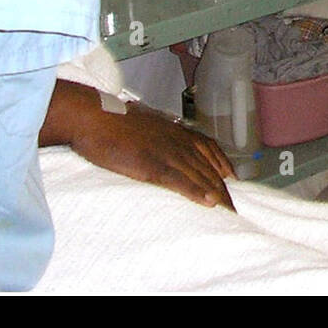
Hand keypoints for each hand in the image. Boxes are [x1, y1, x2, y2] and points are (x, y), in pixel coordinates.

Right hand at [42, 80, 235, 209]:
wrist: (93, 117)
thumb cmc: (110, 119)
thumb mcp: (141, 123)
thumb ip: (155, 133)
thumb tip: (157, 142)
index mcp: (172, 129)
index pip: (206, 146)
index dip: (221, 163)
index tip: (231, 177)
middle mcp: (175, 139)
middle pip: (207, 164)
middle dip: (222, 186)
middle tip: (234, 205)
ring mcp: (165, 151)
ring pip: (199, 174)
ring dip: (216, 193)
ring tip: (228, 210)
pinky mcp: (153, 165)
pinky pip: (180, 180)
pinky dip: (197, 192)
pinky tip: (208, 203)